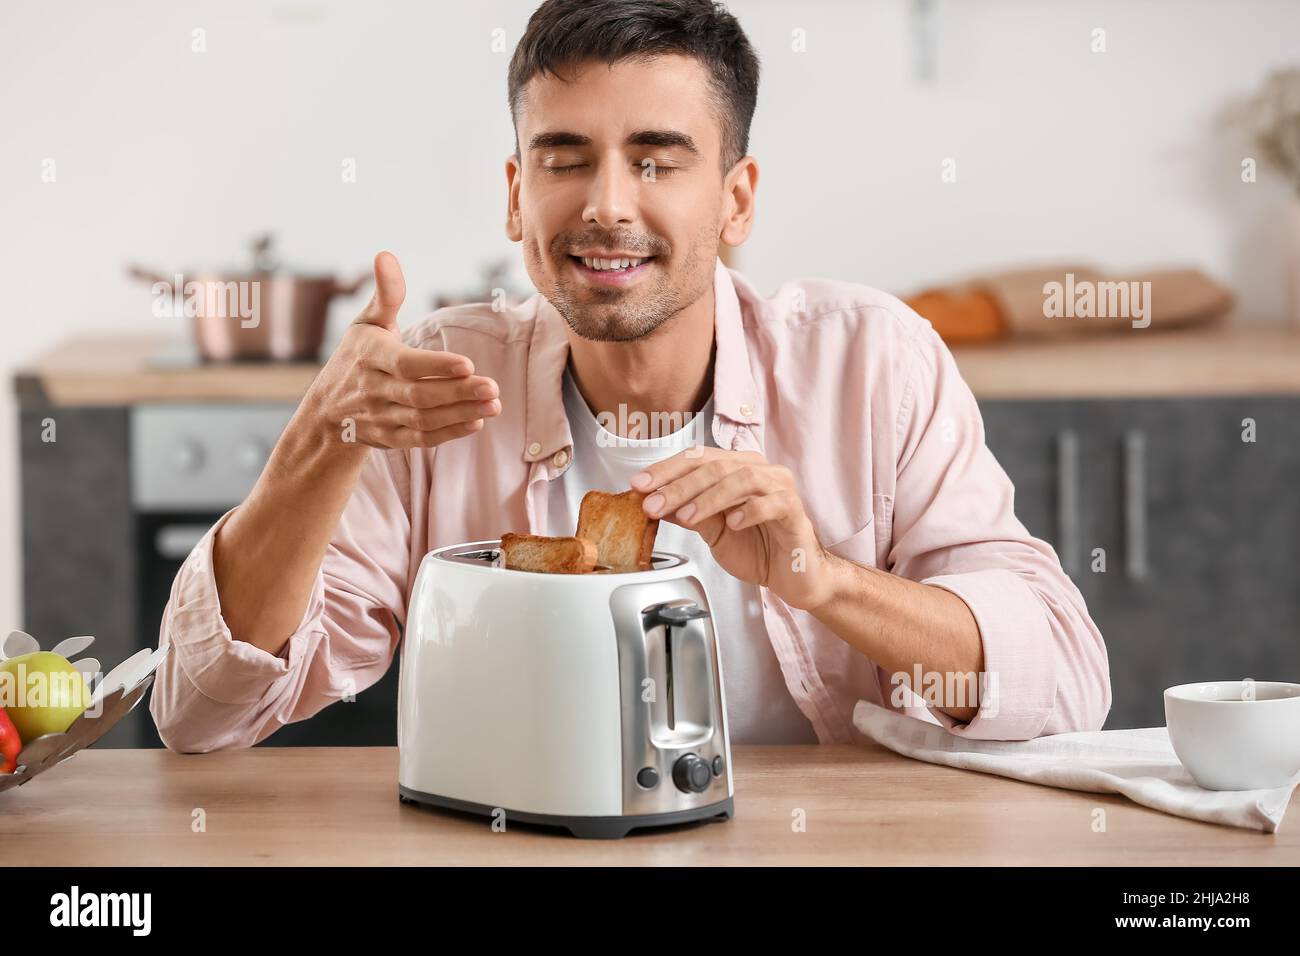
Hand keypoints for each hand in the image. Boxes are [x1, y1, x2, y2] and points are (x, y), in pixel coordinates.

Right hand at [303, 251, 500, 449]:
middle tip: (493, 388)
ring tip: (494, 404)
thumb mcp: (366, 323)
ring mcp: (380, 417)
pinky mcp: (389, 439)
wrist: (326, 412)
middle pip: (419, 395)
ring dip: (460, 413)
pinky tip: (476, 421)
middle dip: (458, 393)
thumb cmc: (355, 357)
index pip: (404, 364)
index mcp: (369, 357)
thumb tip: (385, 255)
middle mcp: (373, 390)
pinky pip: (420, 439)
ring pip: (423, 420)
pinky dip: (448, 433)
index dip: (435, 366)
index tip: (468, 364)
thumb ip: (385, 293)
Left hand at [631, 448, 837, 610]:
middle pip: (715, 467)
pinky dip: (749, 510)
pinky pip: (772, 503)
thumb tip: (651, 501)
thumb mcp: (712, 531)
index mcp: (736, 468)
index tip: (639, 484)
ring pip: (741, 479)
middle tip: (653, 504)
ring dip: (708, 498)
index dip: (665, 470)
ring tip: (686, 516)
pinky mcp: (794, 510)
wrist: (792, 576)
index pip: (696, 459)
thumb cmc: (757, 549)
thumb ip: (687, 512)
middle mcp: (758, 470)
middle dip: (679, 486)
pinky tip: (733, 522)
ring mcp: (779, 487)